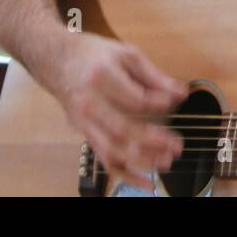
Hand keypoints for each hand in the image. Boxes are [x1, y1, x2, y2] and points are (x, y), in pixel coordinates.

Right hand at [44, 31, 188, 189]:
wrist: (56, 60)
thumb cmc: (94, 55)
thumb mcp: (126, 54)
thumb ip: (154, 75)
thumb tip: (180, 93)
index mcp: (102, 78)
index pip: (134, 99)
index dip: (159, 103)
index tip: (178, 101)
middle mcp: (90, 104)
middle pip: (122, 130)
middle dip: (153, 141)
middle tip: (176, 146)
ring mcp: (84, 122)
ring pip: (112, 150)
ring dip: (141, 161)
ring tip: (166, 162)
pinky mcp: (84, 134)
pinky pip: (104, 159)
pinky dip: (125, 174)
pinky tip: (145, 181)